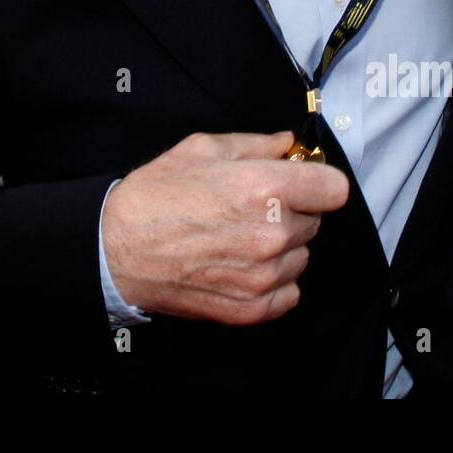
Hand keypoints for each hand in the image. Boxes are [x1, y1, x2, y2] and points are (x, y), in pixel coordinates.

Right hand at [102, 129, 349, 325]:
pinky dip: (274, 279)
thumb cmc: (155, 196)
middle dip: (293, 209)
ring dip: (283, 245)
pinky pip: (290, 291)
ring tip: (241, 234)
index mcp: (264, 187)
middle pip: (316, 220)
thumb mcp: (202, 149)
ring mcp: (264, 275)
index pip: (335, 188)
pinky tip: (242, 263)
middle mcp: (271, 233)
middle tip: (254, 204)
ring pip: (302, 254)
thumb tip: (286, 144)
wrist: (117, 249)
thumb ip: (255, 144)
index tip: (304, 181)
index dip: (318, 181)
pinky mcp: (252, 308)